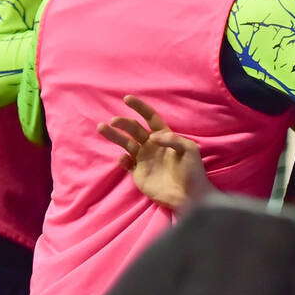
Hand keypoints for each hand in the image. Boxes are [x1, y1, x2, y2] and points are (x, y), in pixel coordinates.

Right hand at [97, 95, 212, 211]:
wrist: (189, 196)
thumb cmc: (193, 171)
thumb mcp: (189, 150)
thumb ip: (173, 140)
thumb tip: (153, 137)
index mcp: (164, 137)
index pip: (150, 118)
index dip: (139, 108)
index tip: (126, 99)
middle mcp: (152, 146)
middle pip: (134, 130)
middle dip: (123, 123)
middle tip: (113, 121)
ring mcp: (144, 159)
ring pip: (125, 144)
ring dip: (114, 136)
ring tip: (102, 128)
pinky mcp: (139, 174)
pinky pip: (127, 164)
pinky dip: (122, 160)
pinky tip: (123, 159)